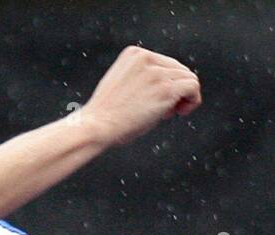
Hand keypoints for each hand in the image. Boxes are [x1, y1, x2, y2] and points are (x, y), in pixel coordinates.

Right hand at [83, 45, 201, 146]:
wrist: (96, 126)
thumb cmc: (103, 116)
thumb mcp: (119, 85)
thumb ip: (139, 78)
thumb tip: (165, 88)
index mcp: (133, 54)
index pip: (164, 63)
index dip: (165, 82)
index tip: (156, 100)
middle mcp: (147, 59)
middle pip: (179, 69)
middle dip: (175, 90)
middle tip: (165, 110)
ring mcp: (157, 73)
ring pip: (187, 78)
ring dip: (183, 96)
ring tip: (171, 112)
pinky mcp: (166, 88)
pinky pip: (193, 86)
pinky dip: (192, 100)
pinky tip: (182, 111)